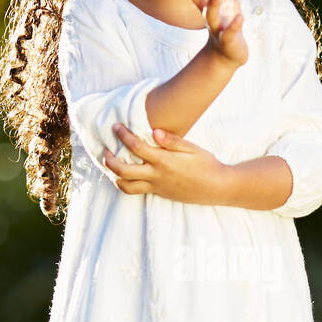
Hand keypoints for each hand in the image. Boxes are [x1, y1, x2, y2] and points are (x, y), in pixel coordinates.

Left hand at [103, 123, 228, 203]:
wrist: (217, 187)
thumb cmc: (206, 165)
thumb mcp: (192, 148)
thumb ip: (172, 140)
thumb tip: (154, 131)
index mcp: (164, 161)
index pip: (136, 147)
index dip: (123, 135)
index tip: (116, 127)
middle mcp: (157, 176)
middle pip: (123, 170)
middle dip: (109, 159)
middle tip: (105, 149)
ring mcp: (156, 187)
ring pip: (125, 186)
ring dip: (113, 175)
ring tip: (110, 164)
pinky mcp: (158, 193)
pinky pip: (135, 191)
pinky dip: (125, 183)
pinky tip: (124, 174)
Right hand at [186, 0, 246, 67]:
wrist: (228, 53)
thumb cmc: (227, 22)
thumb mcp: (229, 2)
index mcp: (205, 2)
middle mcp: (206, 13)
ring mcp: (216, 28)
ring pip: (209, 15)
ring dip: (212, 2)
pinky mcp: (227, 41)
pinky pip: (228, 33)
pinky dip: (234, 26)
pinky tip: (241, 17)